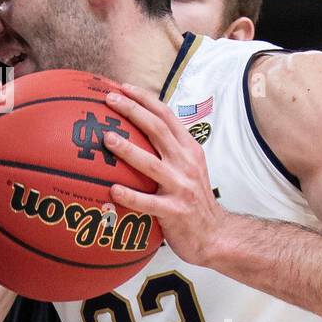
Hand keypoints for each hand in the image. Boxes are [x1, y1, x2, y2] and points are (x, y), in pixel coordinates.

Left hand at [101, 84, 229, 266]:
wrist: (215, 234)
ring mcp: (181, 186)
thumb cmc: (193, 199)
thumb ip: (169, 148)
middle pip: (157, 130)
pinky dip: (130, 195)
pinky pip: (148, 202)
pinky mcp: (175, 211)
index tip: (122, 87)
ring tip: (106, 138)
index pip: (166, 115)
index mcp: (188, 149)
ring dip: (127, 149)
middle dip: (132, 111)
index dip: (144, 99)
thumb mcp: (188, 167)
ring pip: (151, 163)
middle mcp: (186, 163)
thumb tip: (138, 128)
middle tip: (108, 100)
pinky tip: (111, 190)